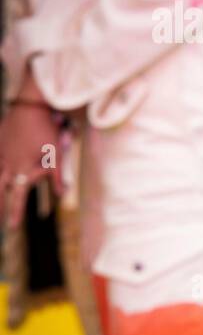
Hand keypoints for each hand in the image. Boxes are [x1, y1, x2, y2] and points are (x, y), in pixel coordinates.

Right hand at [0, 103, 63, 230]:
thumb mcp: (56, 153)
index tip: (12, 228)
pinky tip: (0, 172)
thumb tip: (63, 194)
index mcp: (22, 169)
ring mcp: (0, 153)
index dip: (15, 213)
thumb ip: (58, 175)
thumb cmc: (47, 129)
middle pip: (0, 190)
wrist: (29, 106)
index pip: (18, 197)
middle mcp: (7, 164)